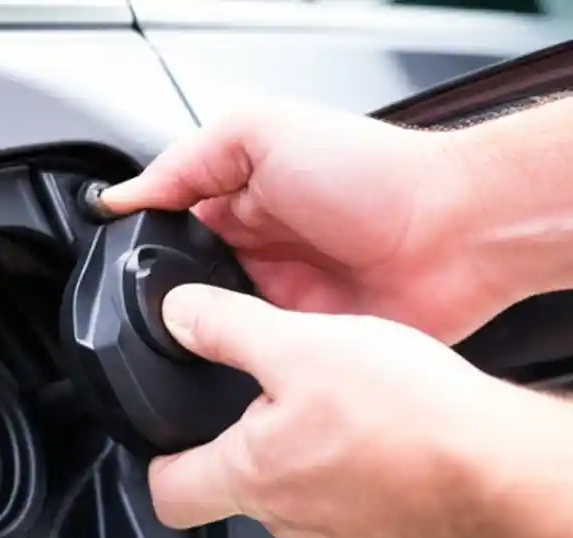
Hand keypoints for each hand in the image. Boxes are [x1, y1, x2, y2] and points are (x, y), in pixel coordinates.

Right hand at [101, 101, 510, 344]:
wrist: (455, 232)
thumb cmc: (374, 173)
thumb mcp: (261, 132)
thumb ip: (186, 161)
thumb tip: (123, 197)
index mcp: (242, 202)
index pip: (169, 233)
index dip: (141, 252)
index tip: (117, 270)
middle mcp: (261, 255)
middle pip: (188, 290)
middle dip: (168, 305)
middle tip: (156, 313)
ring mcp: (288, 304)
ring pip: (221, 333)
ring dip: (205, 339)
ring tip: (195, 340)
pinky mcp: (315, 346)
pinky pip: (266, 364)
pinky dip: (248, 369)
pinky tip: (236, 367)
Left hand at [148, 283, 517, 537]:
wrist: (506, 473)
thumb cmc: (408, 419)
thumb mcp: (301, 344)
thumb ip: (229, 329)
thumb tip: (181, 315)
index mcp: (251, 476)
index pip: (167, 494)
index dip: (157, 460)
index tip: (166, 433)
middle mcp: (290, 517)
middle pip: (235, 487)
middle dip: (240, 440)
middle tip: (263, 389)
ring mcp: (344, 529)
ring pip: (299, 488)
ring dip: (306, 446)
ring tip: (336, 396)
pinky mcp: (393, 527)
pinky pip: (356, 492)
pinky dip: (359, 460)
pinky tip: (387, 420)